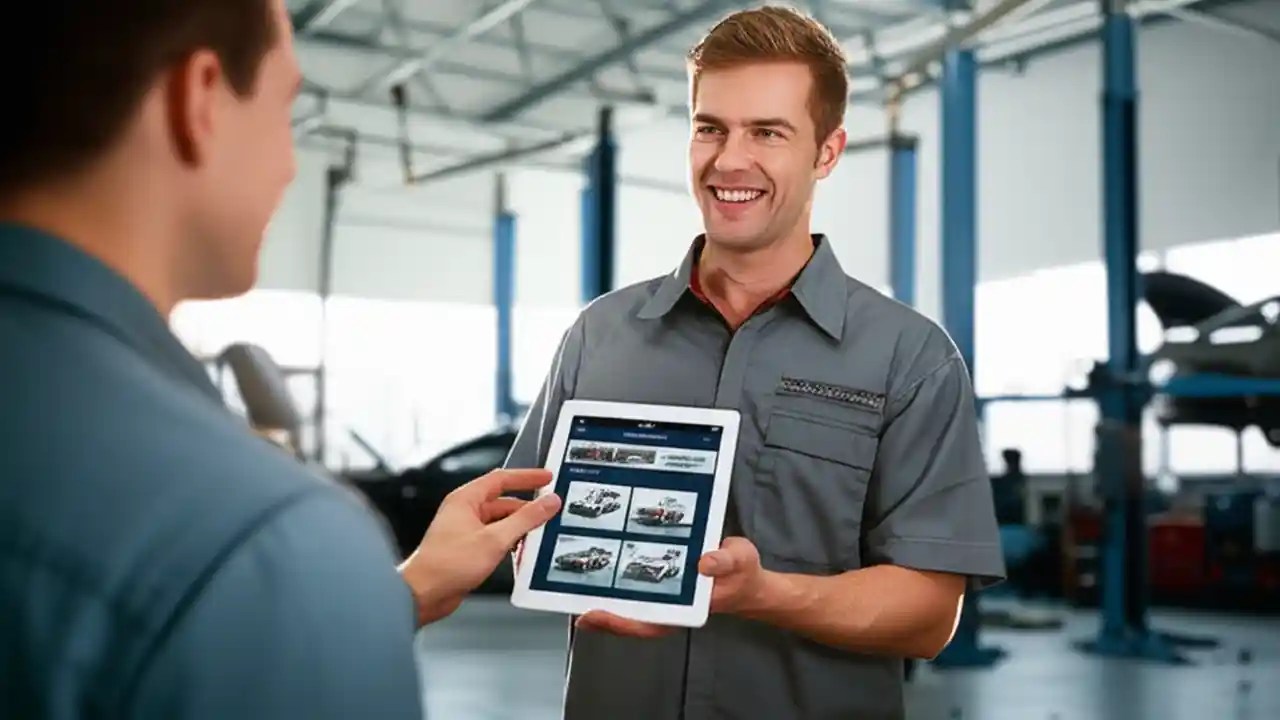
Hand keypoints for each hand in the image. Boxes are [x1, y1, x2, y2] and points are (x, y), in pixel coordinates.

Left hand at [399, 469, 561, 626]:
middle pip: (503, 502)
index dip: (526, 476)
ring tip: (540, 533)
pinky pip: (495, 538)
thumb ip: (525, 519)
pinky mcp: (468, 549)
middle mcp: (464, 512)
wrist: (424, 594)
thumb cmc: (446, 564)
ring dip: (520, 527)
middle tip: (549, 510)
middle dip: (527, 507)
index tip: (546, 478)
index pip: (501, 478)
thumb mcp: (495, 539)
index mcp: (466, 499)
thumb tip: (548, 502)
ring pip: (501, 522)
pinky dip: (510, 542)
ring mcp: (466, 530)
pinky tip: (523, 551)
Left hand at [575, 537, 767, 638]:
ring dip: (602, 594)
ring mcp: (662, 595)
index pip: (647, 622)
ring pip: (627, 601)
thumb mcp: (741, 559)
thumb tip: (705, 562)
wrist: (744, 575)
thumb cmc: (742, 571)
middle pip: (628, 615)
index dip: (619, 622)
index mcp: (685, 608)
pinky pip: (632, 584)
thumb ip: (726, 560)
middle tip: (570, 601)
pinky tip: (595, 567)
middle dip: (600, 611)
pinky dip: (614, 579)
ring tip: (570, 584)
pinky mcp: (658, 580)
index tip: (593, 615)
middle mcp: (669, 605)